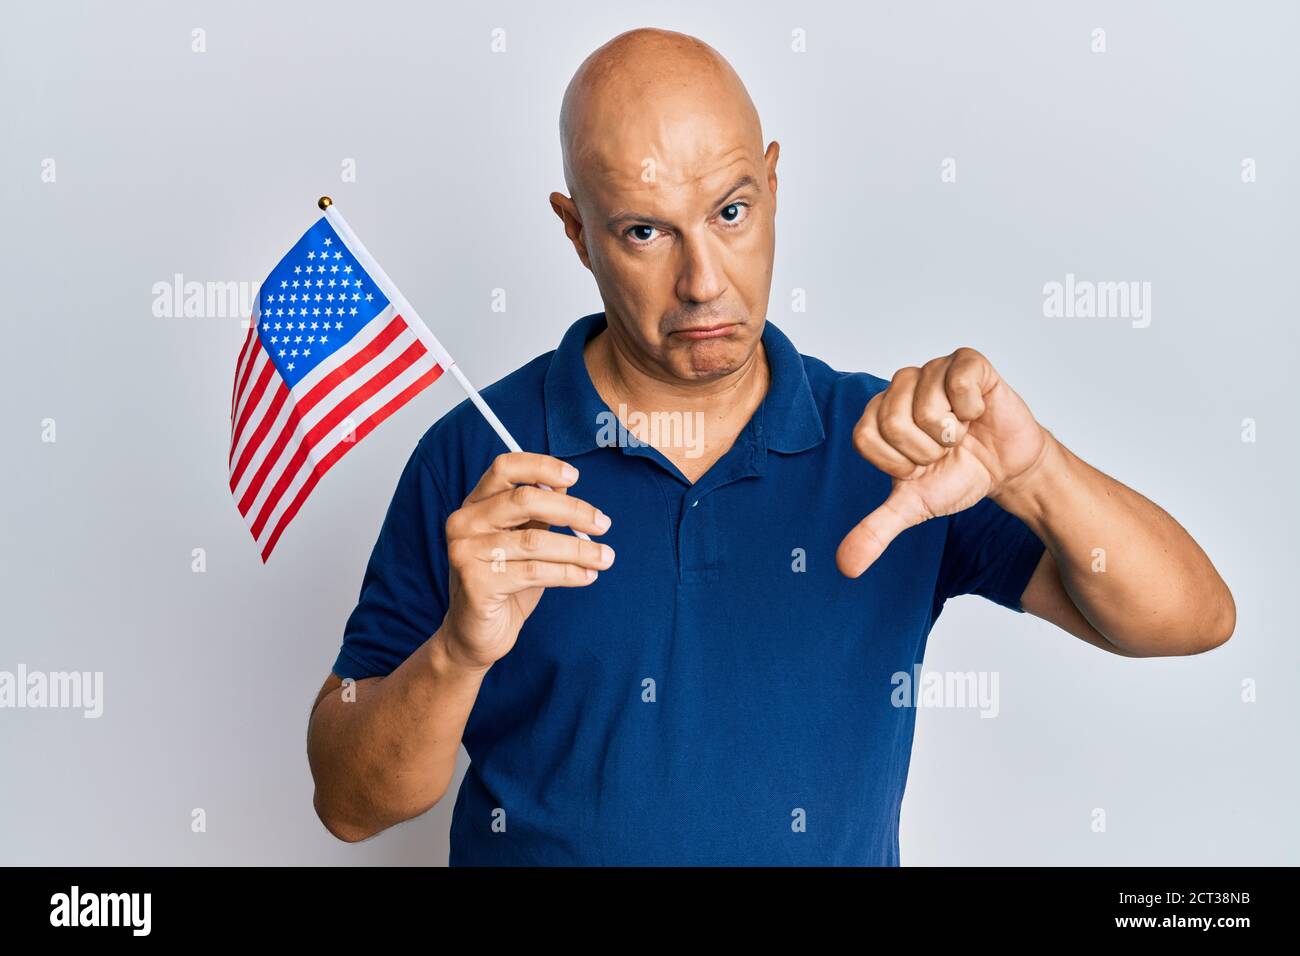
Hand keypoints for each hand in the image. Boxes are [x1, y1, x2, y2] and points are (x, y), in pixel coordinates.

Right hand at [440, 452, 613, 669]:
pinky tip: (586, 577)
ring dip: (579, 550)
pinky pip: (534, 571)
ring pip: (535, 540)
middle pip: (525, 499)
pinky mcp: (476, 582)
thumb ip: (540, 512)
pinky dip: (567, 573)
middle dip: (572, 511)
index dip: (541, 466)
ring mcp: (466, 552)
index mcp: (476, 504)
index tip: (575, 476)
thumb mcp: (524, 540)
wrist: (476, 634)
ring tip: (605, 558)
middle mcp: (464, 522)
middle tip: (603, 524)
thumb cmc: (505, 583)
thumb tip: (566, 484)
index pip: (505, 468)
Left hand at [836, 348, 1047, 577]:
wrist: (1008, 470)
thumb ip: (876, 530)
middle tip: (943, 450)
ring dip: (951, 434)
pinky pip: (958, 382)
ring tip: (962, 433)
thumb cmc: (958, 476)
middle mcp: (900, 387)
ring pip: (926, 407)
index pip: (866, 437)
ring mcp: (933, 370)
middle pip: (892, 422)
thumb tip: (845, 566)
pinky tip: (978, 413)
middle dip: (925, 451)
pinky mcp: (967, 362)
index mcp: (878, 415)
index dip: (897, 463)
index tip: (918, 467)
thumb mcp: (914, 507)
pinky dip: (972, 408)